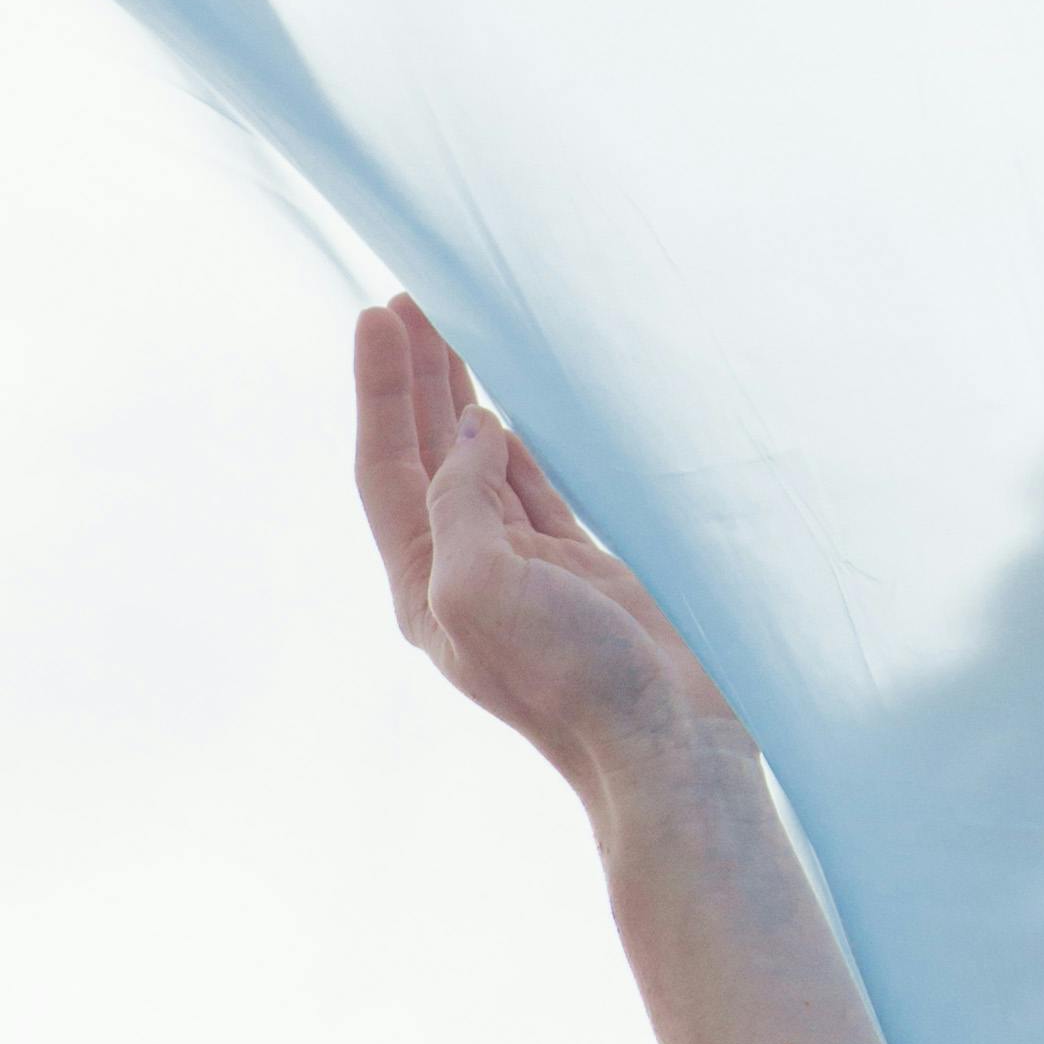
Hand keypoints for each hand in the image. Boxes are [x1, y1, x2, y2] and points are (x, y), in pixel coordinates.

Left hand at [353, 294, 751, 800]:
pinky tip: (504, 405)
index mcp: (424, 584)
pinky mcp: (577, 569)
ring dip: (459, 397)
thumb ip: (461, 504)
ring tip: (449, 327)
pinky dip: (517, 439)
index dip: (380, 391)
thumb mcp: (484, 587)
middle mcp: (462, 573)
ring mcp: (521, 570)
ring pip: (478, 463)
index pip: (385, 468)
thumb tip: (472, 437)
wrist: (665, 745)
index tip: (378, 315)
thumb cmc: (572, 679)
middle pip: (422, 456)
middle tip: (412, 299)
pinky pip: (532, 485)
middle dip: (414, 379)